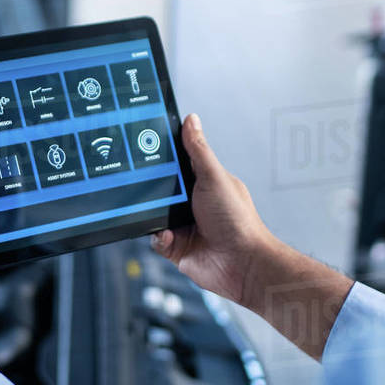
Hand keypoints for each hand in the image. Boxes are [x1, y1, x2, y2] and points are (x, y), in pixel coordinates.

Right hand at [151, 114, 278, 309]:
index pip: (178, 163)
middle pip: (161, 188)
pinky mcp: (176, 247)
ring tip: (159, 213)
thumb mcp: (214, 177)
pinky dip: (158, 237)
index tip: (145, 146)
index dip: (163, 156)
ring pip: (153, 213)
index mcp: (204, 183)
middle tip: (143, 183)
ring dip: (152, 214)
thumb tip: (191, 120)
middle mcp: (193, 203)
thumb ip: (198, 150)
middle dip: (151, 188)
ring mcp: (184, 225)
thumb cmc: (237, 220)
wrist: (241, 264)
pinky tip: (169, 235)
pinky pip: (154, 238)